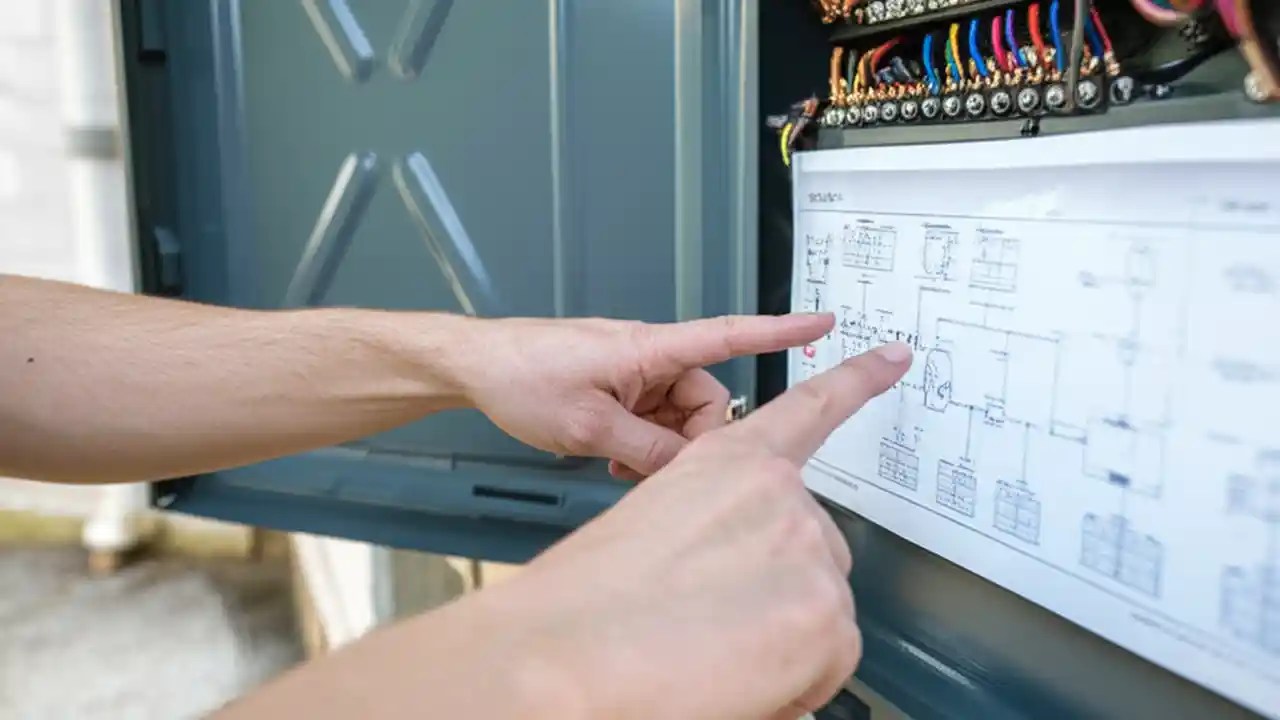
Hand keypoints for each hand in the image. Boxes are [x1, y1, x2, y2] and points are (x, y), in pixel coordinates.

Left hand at [457, 314, 833, 477]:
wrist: (475, 366)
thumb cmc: (523, 376)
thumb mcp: (588, 425)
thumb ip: (646, 449)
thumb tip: (691, 468)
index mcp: (650, 348)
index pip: (731, 335)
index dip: (782, 331)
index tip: (825, 324)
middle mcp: (649, 356)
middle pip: (705, 400)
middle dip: (691, 439)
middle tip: (652, 468)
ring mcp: (633, 373)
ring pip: (677, 418)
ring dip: (661, 447)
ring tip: (619, 465)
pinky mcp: (617, 387)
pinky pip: (651, 419)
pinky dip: (642, 443)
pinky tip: (613, 461)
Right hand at [477, 342, 912, 718]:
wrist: (561, 657)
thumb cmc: (584, 604)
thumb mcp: (651, 528)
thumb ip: (714, 527)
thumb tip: (739, 570)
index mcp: (729, 462)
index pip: (809, 409)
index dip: (857, 380)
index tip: (894, 358)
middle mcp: (780, 496)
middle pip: (811, 546)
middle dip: (776, 585)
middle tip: (712, 620)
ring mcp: (808, 552)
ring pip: (818, 608)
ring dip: (778, 637)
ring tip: (708, 652)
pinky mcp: (825, 614)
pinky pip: (828, 662)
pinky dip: (791, 682)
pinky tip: (735, 678)